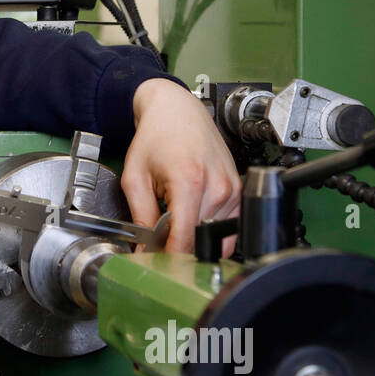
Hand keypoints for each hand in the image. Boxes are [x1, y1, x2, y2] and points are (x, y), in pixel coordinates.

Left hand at [121, 78, 240, 256]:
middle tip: (159, 242)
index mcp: (190, 180)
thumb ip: (141, 217)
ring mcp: (232, 190)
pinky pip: (228, 226)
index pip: (185, 238)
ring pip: (215, 236)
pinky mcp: (239, 192)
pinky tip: (193, 219)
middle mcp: (218, 186)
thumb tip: (144, 249)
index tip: (156, 264)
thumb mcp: (135, 177)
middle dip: (178, 248)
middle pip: (200, 240)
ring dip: (194, 237)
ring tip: (175, 221)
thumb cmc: (157, 136)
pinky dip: (210, 230)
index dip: (169, 257)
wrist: (177, 111)